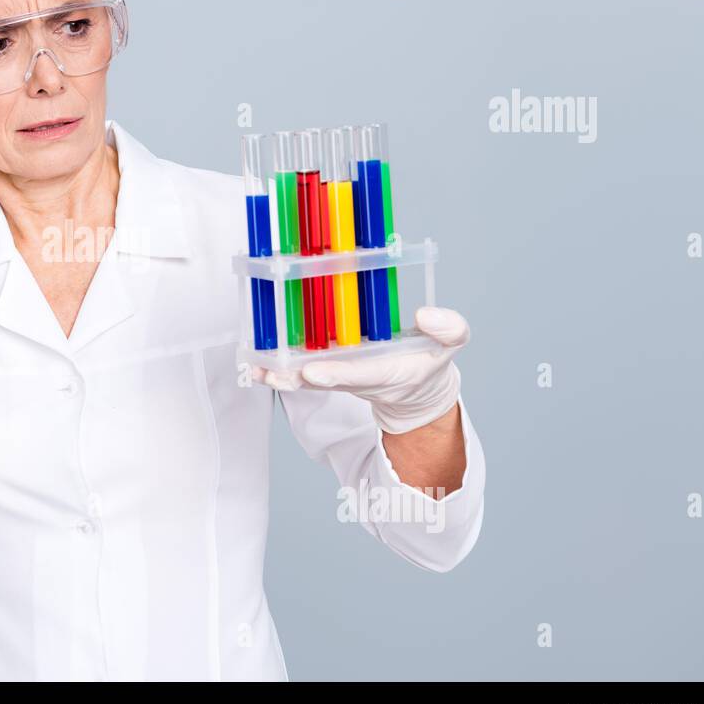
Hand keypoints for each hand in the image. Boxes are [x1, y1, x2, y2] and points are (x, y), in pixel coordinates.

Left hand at [254, 306, 469, 434]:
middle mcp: (354, 377)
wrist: (413, 389)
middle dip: (296, 377)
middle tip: (274, 373)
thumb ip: (449, 329)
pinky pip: (295, 371)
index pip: (359, 375)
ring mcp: (336, 375)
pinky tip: (252, 360)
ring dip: (278, 374)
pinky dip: (274, 368)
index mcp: (385, 373)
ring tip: (255, 368)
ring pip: (302, 377)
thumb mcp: (450, 345)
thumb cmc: (427, 361)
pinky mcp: (322, 370)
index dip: (336, 374)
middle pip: (321, 379)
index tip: (313, 373)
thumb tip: (428, 315)